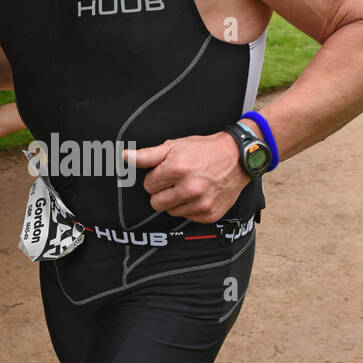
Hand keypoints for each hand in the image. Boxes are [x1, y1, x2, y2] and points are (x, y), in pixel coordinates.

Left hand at [124, 133, 249, 223]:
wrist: (238, 158)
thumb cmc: (204, 150)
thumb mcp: (174, 146)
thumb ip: (148, 155)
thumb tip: (125, 156)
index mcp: (177, 169)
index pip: (148, 186)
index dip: (156, 178)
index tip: (168, 172)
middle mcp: (189, 188)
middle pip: (156, 203)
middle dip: (162, 192)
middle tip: (176, 181)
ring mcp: (201, 204)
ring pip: (171, 211)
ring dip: (176, 201)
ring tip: (189, 186)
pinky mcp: (209, 214)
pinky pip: (188, 217)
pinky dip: (190, 208)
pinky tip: (199, 195)